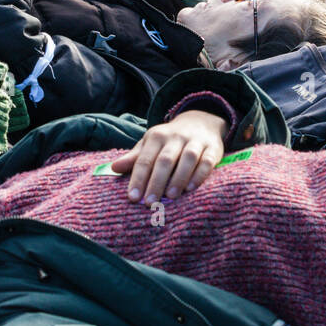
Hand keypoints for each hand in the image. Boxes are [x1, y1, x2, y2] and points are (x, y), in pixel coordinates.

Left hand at [111, 109, 228, 203]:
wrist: (200, 122)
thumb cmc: (169, 140)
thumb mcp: (150, 144)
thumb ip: (134, 158)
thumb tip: (113, 168)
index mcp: (157, 136)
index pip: (145, 159)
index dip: (138, 178)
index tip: (133, 198)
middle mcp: (176, 137)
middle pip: (164, 160)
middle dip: (156, 182)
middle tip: (149, 203)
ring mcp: (195, 141)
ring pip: (187, 159)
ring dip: (178, 178)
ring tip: (170, 196)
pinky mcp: (213, 148)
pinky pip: (206, 161)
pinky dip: (199, 174)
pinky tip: (191, 188)